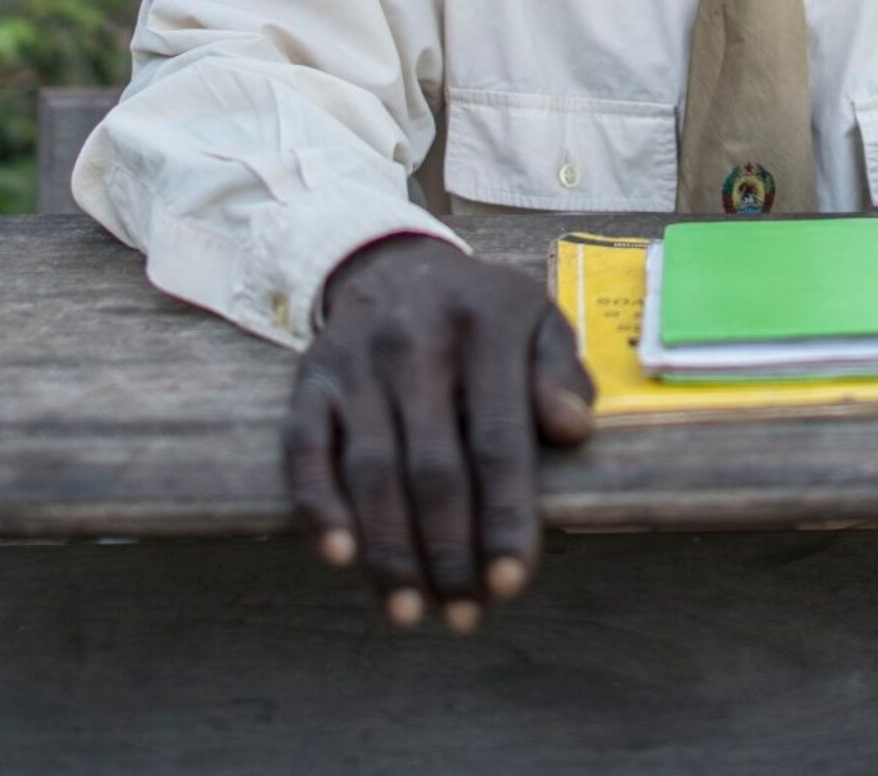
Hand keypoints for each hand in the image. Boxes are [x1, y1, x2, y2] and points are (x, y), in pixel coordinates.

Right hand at [282, 234, 594, 630]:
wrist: (394, 264)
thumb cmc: (482, 313)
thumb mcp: (540, 321)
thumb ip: (562, 375)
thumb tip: (572, 431)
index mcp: (486, 326)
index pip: (497, 438)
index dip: (505, 515)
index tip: (511, 580)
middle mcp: (417, 340)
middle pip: (432, 466)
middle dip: (449, 551)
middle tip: (464, 613)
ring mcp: (358, 362)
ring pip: (371, 469)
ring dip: (389, 549)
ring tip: (410, 610)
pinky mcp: (312, 380)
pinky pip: (305, 450)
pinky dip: (318, 506)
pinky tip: (339, 556)